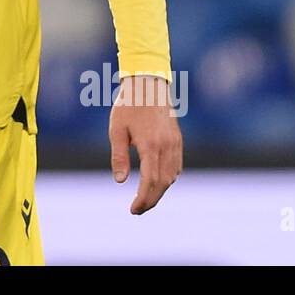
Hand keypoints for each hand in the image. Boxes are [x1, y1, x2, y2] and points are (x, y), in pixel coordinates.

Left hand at [108, 75, 182, 214]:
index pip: (150, 181)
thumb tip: (120, 182)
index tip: (133, 209)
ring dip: (160, 191)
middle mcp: (167, 146)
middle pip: (163, 183)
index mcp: (151, 145)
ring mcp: (175, 143)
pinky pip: (176, 166)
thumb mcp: (117, 129)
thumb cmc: (128, 105)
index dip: (143, 199)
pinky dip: (168, 178)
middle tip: (138, 210)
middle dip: (151, 200)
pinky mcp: (178, 139)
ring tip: (145, 199)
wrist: (148, 83)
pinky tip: (157, 182)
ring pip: (172, 176)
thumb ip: (119, 156)